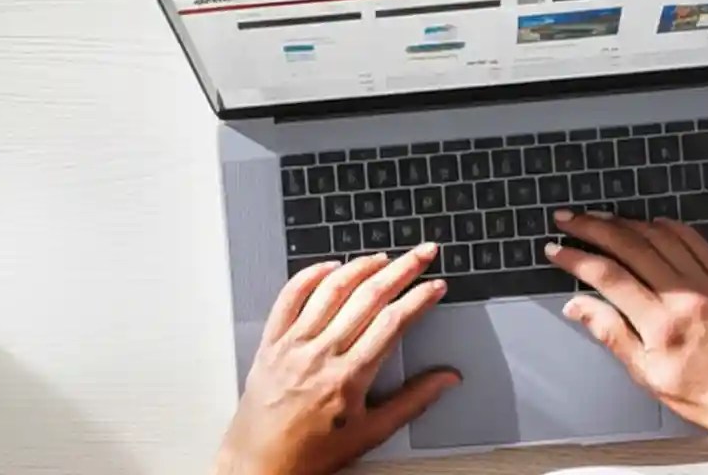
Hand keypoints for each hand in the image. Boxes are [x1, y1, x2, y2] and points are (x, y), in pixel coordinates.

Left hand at [214, 243, 460, 474]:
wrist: (260, 464)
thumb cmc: (312, 453)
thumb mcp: (372, 433)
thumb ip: (413, 401)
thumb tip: (447, 379)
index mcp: (348, 378)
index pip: (392, 323)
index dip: (418, 299)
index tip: (435, 285)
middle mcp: (320, 355)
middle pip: (367, 297)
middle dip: (401, 270)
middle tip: (421, 254)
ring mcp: (292, 344)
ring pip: (330, 290)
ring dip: (360, 266)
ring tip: (383, 257)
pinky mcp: (271, 341)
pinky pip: (289, 297)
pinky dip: (310, 275)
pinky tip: (330, 266)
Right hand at [547, 210, 707, 473]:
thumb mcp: (648, 376)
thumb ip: (611, 334)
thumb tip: (579, 308)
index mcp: (662, 324)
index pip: (608, 276)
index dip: (575, 258)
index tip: (555, 250)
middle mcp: (686, 296)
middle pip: (630, 245)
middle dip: (592, 228)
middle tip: (569, 220)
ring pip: (660, 236)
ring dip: (625, 222)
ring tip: (600, 217)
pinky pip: (696, 241)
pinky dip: (669, 226)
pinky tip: (652, 223)